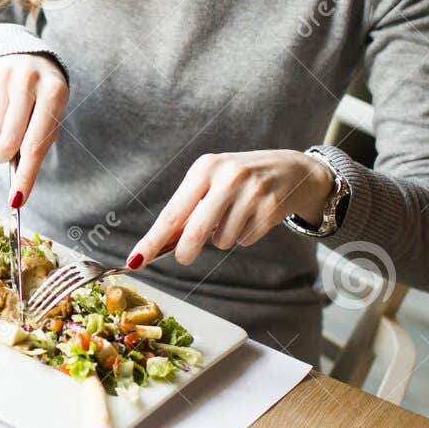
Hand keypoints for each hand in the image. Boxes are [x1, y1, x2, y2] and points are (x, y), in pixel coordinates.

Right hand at [0, 53, 67, 207]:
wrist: (21, 53)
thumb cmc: (41, 97)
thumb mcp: (50, 113)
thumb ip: (38, 144)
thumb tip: (19, 190)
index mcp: (55, 91)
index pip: (37, 144)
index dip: (26, 176)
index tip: (17, 200)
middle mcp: (29, 80)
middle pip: (9, 140)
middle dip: (4, 156)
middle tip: (4, 155)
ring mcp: (4, 75)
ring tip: (8, 119)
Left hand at [126, 150, 333, 268]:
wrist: (292, 170)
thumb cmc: (240, 179)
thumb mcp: (212, 181)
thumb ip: (190, 208)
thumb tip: (164, 243)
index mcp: (205, 167)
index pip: (173, 212)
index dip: (153, 240)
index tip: (136, 260)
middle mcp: (228, 177)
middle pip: (195, 230)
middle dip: (186, 251)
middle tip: (184, 257)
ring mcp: (251, 193)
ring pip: (221, 239)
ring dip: (223, 237)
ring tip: (236, 215)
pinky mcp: (270, 209)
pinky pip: (244, 240)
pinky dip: (243, 236)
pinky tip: (253, 216)